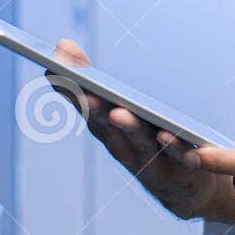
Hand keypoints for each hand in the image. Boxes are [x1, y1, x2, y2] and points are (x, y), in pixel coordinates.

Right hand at [48, 40, 234, 222]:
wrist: (183, 190)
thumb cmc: (143, 141)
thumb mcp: (119, 108)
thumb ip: (93, 82)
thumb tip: (62, 45)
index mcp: (108, 130)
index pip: (86, 107)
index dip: (70, 90)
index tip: (52, 67)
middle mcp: (124, 148)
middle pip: (108, 128)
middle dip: (95, 109)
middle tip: (85, 92)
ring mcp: (151, 163)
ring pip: (139, 144)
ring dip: (128, 129)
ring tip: (119, 113)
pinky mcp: (180, 172)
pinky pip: (178, 160)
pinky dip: (174, 149)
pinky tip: (169, 135)